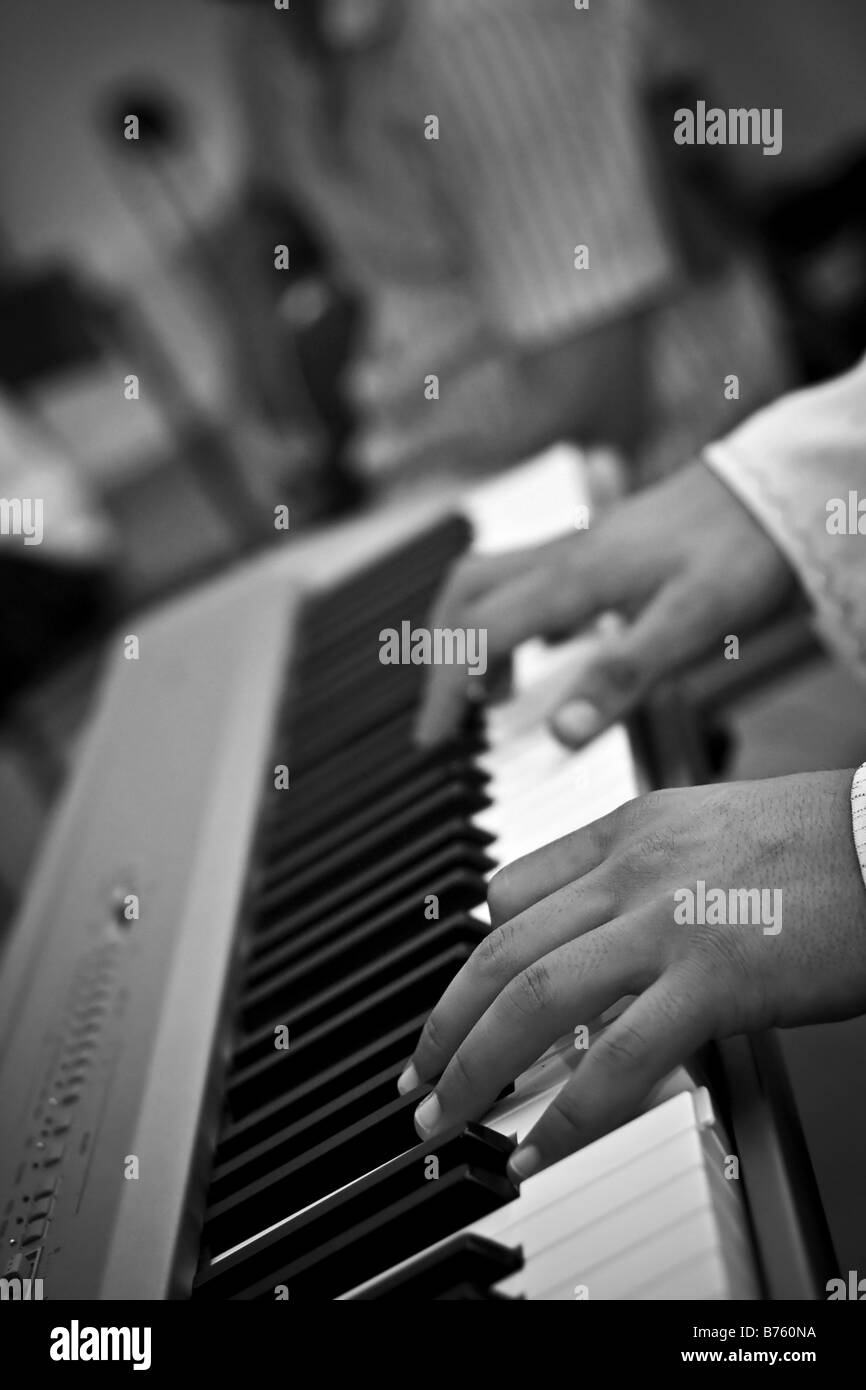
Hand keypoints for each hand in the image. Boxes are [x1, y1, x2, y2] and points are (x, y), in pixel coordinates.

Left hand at [399, 770, 865, 1181]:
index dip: (475, 957)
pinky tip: (540, 1150)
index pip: (512, 889)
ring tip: (448, 1122)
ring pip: (534, 997)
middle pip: (501, 949)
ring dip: (476, 1068)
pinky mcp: (715, 977)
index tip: (462, 1004)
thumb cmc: (820, 841)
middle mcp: (632, 871)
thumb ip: (646, 873)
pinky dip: (568, 1114)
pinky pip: (618, 1057)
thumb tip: (605, 930)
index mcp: (629, 831)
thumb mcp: (708, 827)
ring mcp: (668, 922)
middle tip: (419, 1077)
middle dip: (445, 1022)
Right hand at [414, 461, 797, 747]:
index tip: (431, 741)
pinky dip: (513, 613)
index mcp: (573, 578)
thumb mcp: (690, 623)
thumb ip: (621, 677)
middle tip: (443, 715)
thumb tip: (560, 733)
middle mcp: (563, 555)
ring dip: (470, 632)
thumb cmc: (742, 550)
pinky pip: (529, 575)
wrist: (779, 487)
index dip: (444, 690)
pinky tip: (544, 644)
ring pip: (490, 579)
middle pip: (464, 594)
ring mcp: (580, 544)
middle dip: (438, 655)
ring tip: (483, 693)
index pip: (477, 634)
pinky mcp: (603, 544)